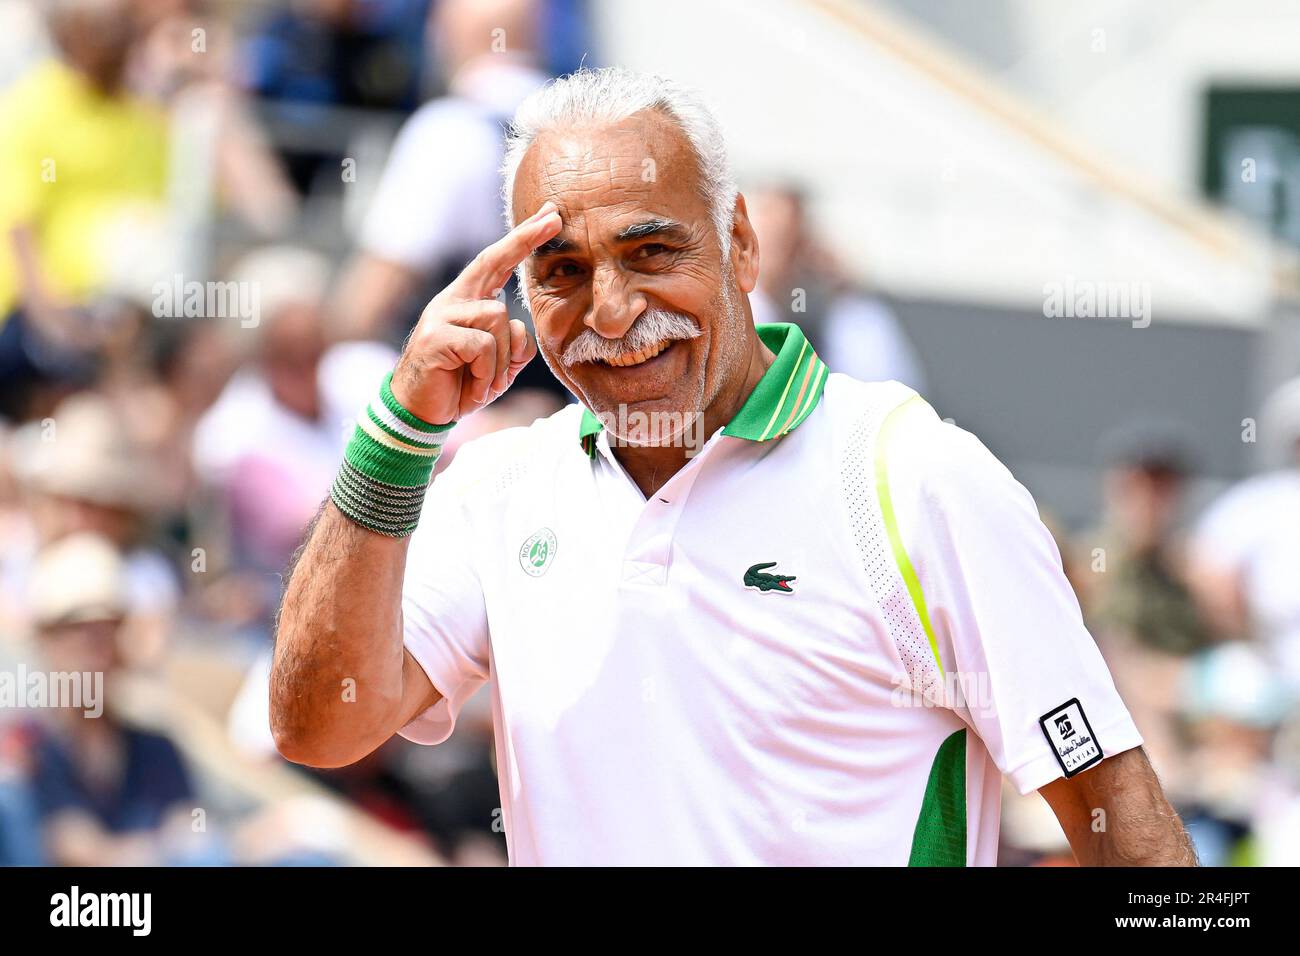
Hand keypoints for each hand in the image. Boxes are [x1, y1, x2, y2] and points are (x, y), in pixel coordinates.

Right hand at [390, 201, 561, 422]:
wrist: (420, 414)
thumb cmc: (460, 386)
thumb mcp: (497, 366)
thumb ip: (514, 344)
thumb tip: (521, 326)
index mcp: (466, 303)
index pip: (496, 263)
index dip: (522, 239)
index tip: (550, 216)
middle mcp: (452, 301)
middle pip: (493, 262)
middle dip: (525, 238)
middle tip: (555, 216)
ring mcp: (441, 316)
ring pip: (499, 319)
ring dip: (501, 360)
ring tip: (483, 382)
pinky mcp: (436, 336)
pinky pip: (484, 346)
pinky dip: (486, 373)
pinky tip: (471, 387)